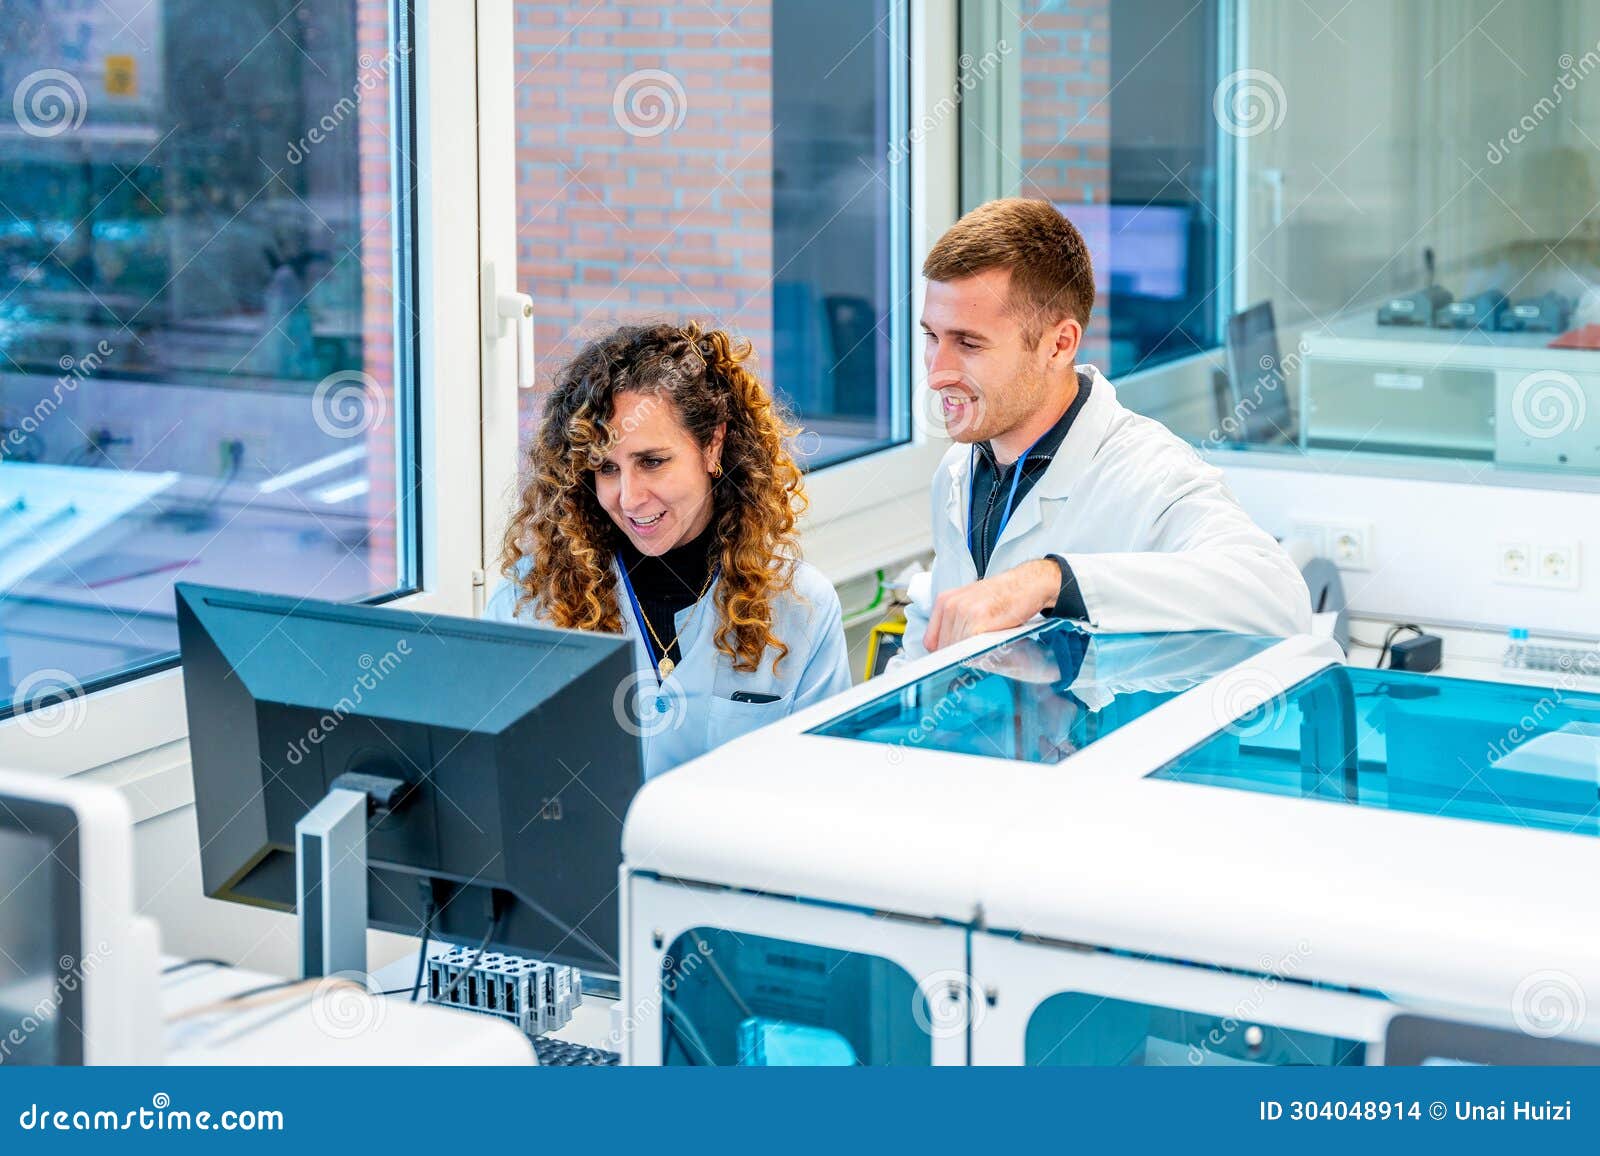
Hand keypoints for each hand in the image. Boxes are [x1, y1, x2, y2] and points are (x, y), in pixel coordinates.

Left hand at [922, 559, 1060, 652]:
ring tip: (987, 645)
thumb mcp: (970, 603)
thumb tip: (945, 650)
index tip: (954, 659)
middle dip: (959, 655)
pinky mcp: (978, 621)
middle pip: (944, 648)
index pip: (931, 641)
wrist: (1027, 584)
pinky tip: (991, 645)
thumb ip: (954, 623)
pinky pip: (970, 649)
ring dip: (971, 655)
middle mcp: (951, 605)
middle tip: (977, 652)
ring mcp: (963, 613)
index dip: (944, 653)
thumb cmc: (1002, 595)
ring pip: (956, 651)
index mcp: (944, 601)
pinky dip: (980, 653)